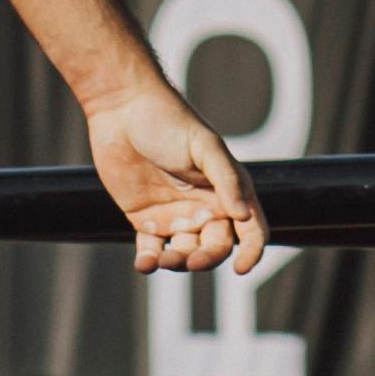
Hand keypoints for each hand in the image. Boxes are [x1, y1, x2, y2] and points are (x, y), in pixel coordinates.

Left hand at [86, 80, 268, 274]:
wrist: (122, 108)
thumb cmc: (168, 119)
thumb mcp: (205, 145)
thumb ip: (227, 178)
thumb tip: (244, 215)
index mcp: (226, 188)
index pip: (250, 227)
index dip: (252, 250)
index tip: (243, 268)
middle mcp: (204, 205)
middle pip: (216, 246)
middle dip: (207, 259)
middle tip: (191, 259)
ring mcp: (175, 214)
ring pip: (185, 253)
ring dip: (178, 263)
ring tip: (163, 259)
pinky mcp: (146, 219)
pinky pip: (153, 251)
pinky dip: (150, 262)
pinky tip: (145, 263)